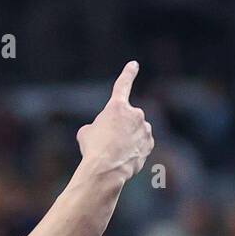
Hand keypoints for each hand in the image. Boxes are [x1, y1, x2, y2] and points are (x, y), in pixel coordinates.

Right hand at [76, 61, 154, 182]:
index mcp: (117, 106)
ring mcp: (145, 129)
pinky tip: (123, 160)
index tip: (134, 65)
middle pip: (126, 120)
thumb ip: (97, 126)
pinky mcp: (149, 144)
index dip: (128, 73)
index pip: (123, 84)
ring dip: (127, 140)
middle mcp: (135, 114)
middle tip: (107, 143)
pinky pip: (141, 145)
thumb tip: (100, 132)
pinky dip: (134, 151)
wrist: (105, 170)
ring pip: (135, 132)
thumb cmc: (93, 149)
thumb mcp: (85, 133)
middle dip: (119, 129)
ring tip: (114, 154)